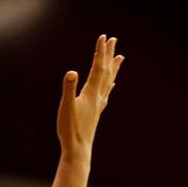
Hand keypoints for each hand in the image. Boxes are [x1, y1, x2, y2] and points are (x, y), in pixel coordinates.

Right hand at [56, 34, 122, 155]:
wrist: (78, 148)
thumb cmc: (70, 128)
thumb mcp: (66, 106)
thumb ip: (69, 88)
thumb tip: (72, 72)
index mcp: (91, 92)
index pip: (97, 67)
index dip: (100, 52)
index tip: (103, 37)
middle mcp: (98, 96)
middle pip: (106, 71)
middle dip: (108, 55)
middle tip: (113, 40)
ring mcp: (98, 104)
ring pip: (108, 81)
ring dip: (113, 68)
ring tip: (121, 57)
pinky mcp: (96, 112)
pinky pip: (106, 93)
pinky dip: (109, 85)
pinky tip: (112, 85)